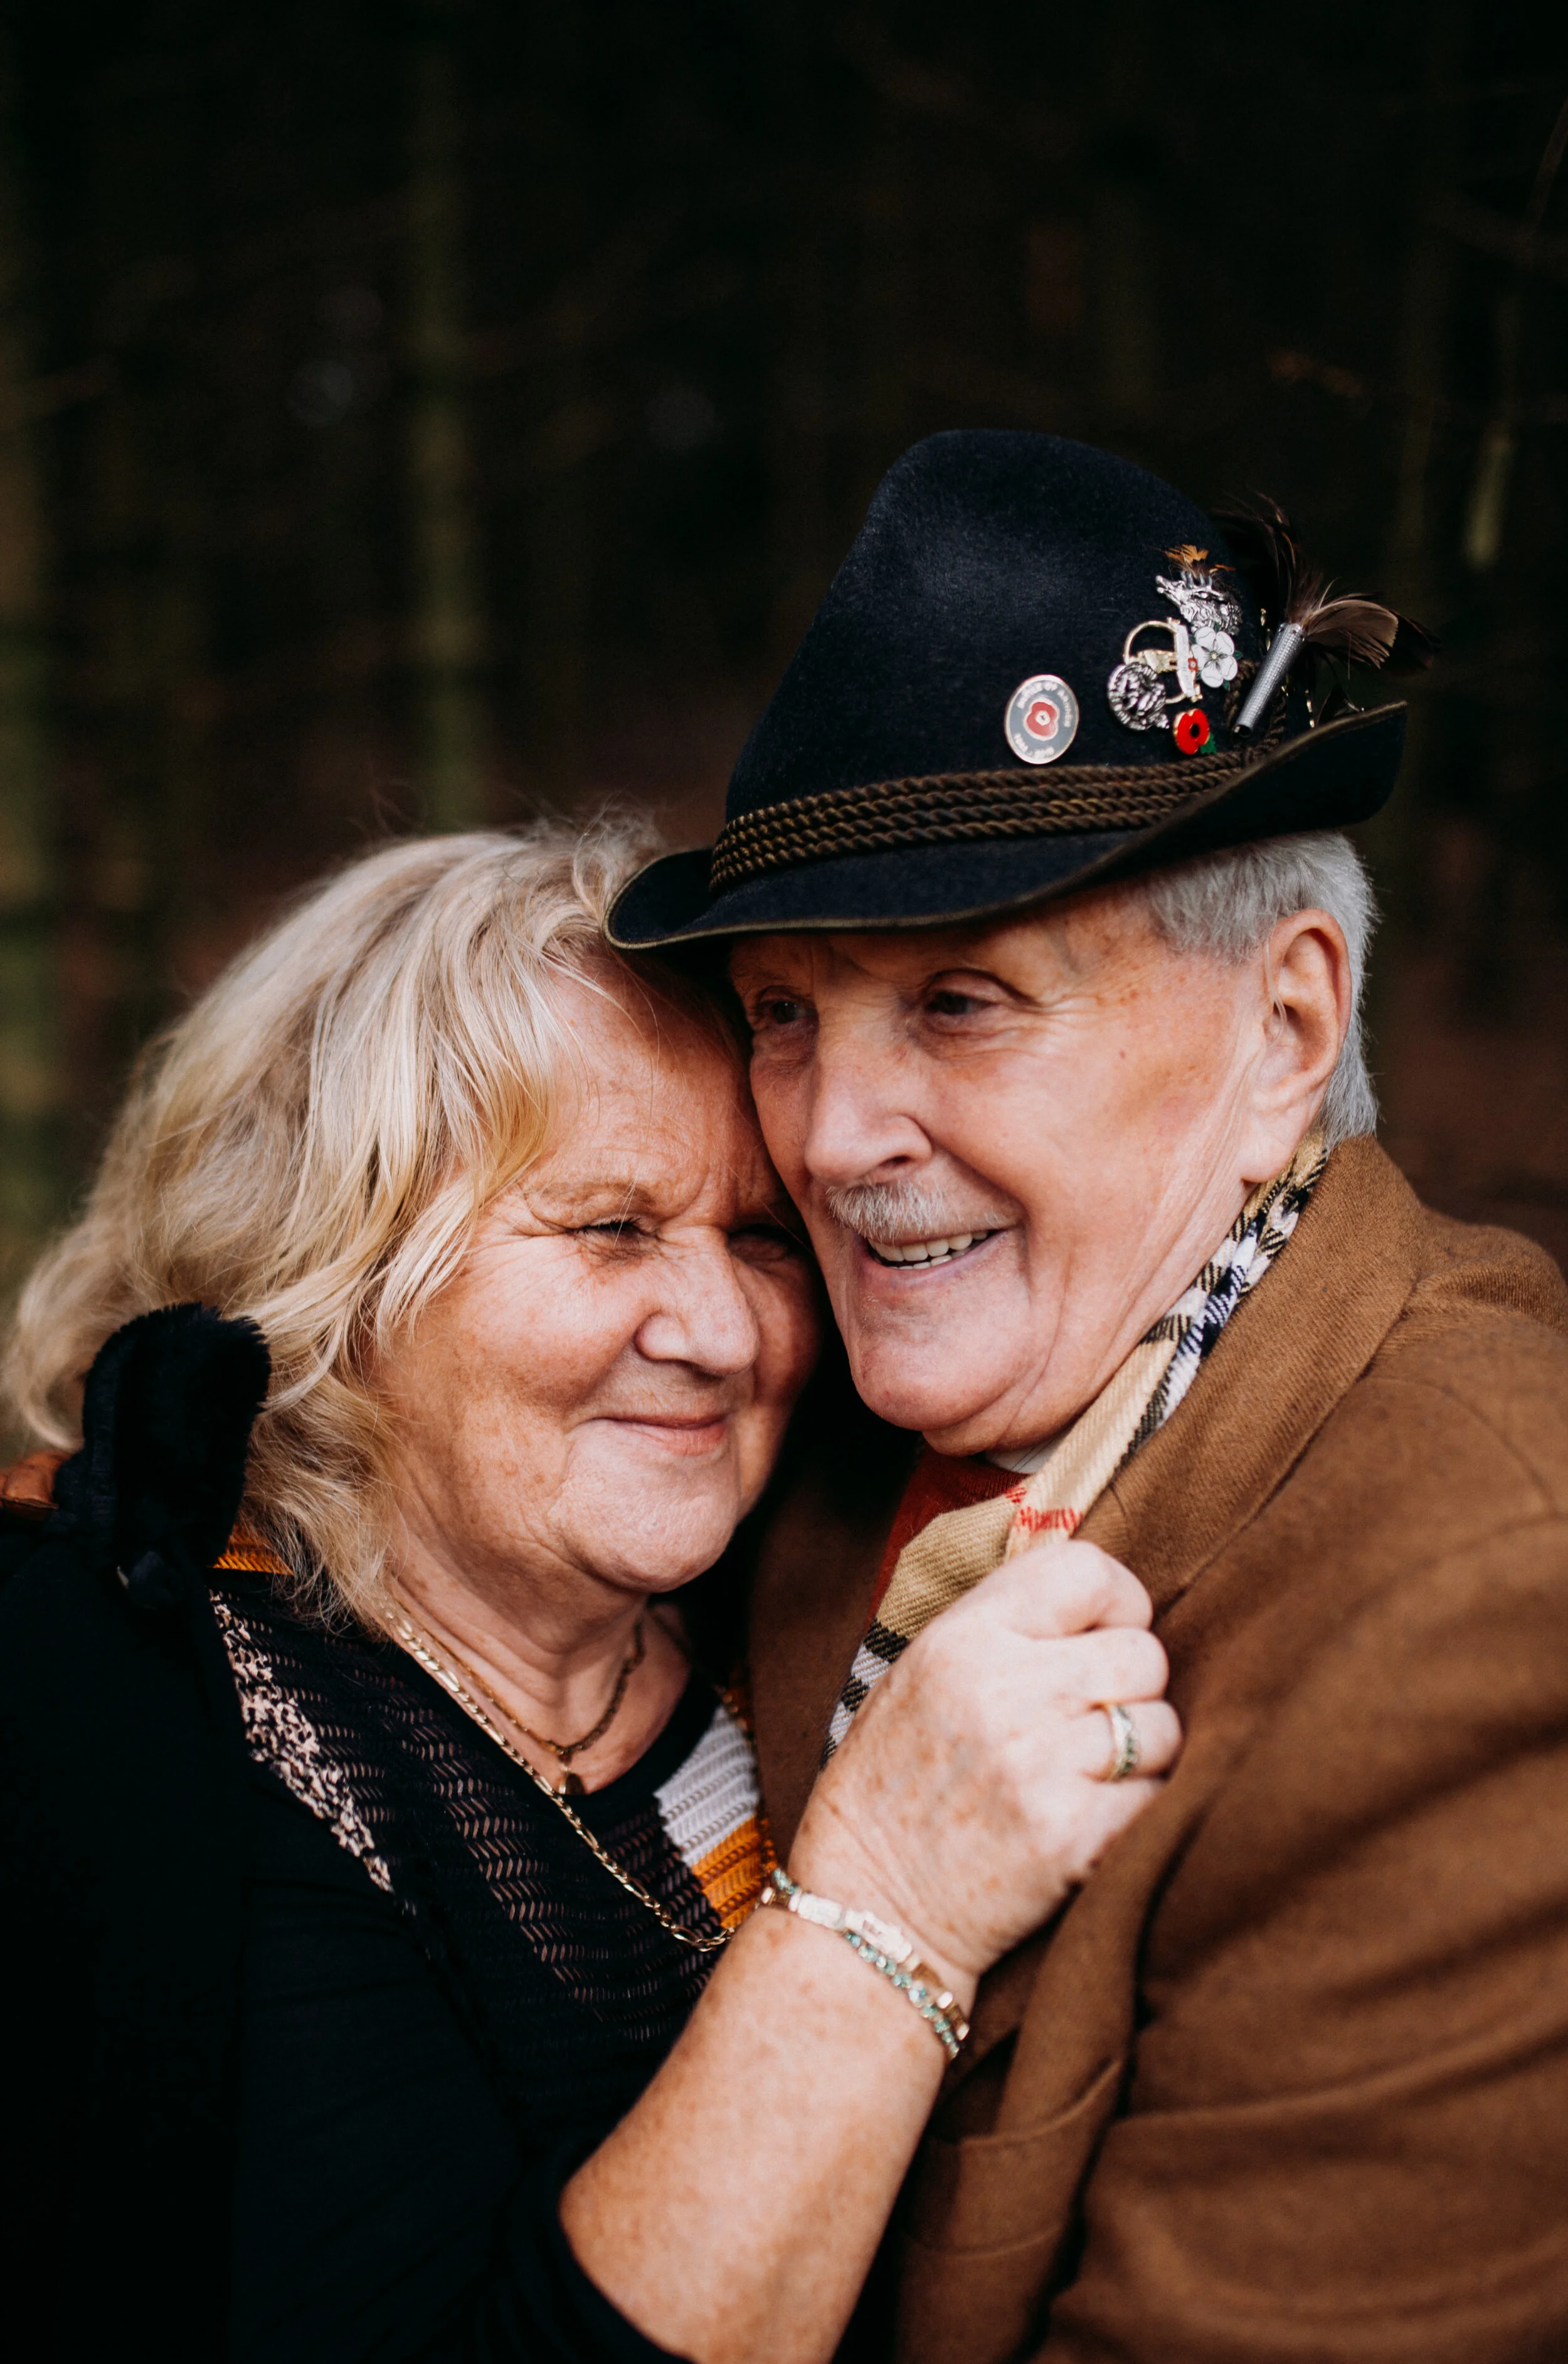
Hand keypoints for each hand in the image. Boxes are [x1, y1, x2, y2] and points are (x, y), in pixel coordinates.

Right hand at [790, 1538, 1180, 1994]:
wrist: (866, 1904)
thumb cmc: (898, 1780)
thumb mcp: (923, 1671)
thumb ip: (1005, 1624)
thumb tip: (1100, 1594)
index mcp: (963, 1637)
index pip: (1087, 1571)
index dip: (1118, 1601)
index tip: (1104, 1635)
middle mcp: (1002, 1690)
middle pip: (1143, 1653)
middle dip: (1132, 1686)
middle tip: (1091, 1720)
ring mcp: (1038, 1766)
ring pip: (1162, 1727)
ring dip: (1139, 1753)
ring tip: (1084, 1774)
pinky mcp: (1069, 1838)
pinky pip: (1157, 1798)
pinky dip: (1136, 1810)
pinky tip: (1089, 1820)